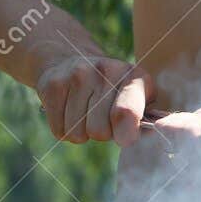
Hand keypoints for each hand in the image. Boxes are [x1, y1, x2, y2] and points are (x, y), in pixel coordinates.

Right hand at [35, 53, 154, 146]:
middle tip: (102, 118)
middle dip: (101, 133)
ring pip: (77, 133)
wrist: (71, 61)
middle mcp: (105, 71)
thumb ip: (145, 117)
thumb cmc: (113, 89)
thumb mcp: (137, 95)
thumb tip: (147, 135)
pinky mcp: (53, 85)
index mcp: (133, 76)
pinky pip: (60, 130)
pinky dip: (64, 129)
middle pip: (99, 130)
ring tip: (85, 111)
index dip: (126, 132)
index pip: (126, 111)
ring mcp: (77, 76)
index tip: (125, 140)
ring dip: (82, 132)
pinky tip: (69, 110)